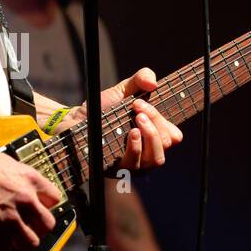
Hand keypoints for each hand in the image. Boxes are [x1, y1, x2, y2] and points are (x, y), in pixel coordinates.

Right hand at [0, 145, 60, 250]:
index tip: (39, 209)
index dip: (46, 206)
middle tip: (29, 227)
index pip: (55, 199)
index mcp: (29, 178)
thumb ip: (19, 177)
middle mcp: (24, 198)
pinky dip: (2, 248)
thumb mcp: (4, 162)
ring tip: (14, 239)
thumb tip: (23, 185)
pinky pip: (7, 249)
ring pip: (31, 242)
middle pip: (48, 224)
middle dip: (39, 228)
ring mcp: (10, 216)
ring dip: (23, 242)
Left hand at [60, 67, 182, 170]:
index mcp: (153, 136)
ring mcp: (134, 164)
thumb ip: (140, 79)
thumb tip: (153, 82)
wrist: (76, 121)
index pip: (173, 136)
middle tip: (136, 109)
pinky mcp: (119, 170)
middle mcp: (147, 153)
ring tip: (136, 120)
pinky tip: (130, 133)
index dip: (162, 119)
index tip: (140, 102)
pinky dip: (136, 147)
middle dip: (155, 122)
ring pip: (156, 158)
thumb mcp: (123, 90)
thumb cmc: (103, 109)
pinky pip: (136, 164)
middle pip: (166, 144)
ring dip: (150, 135)